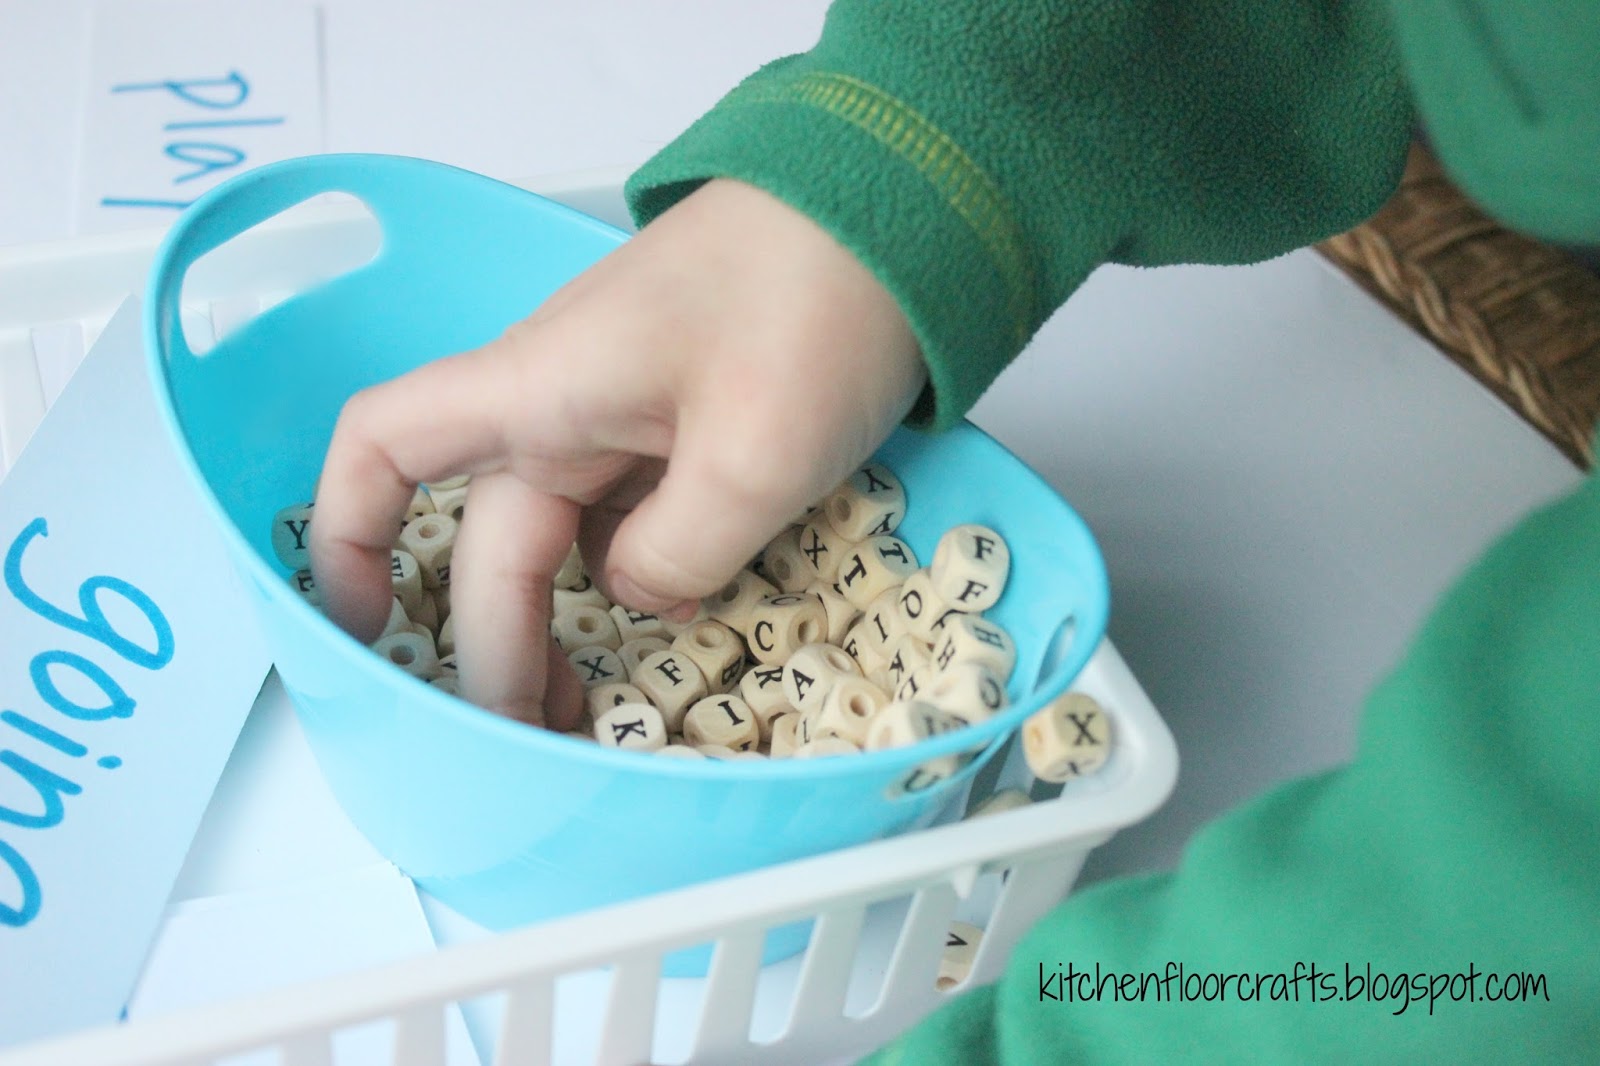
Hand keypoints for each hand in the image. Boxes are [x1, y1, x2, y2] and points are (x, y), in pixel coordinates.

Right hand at [309, 178, 926, 726]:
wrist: (904, 210)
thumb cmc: (815, 305)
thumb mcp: (751, 461)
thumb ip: (674, 557)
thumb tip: (637, 601)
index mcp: (540, 391)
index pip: (384, 447)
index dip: (347, 537)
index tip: (360, 630)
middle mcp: (560, 401)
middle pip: (492, 540)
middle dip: (497, 645)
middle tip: (536, 740)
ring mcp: (624, 410)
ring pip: (567, 537)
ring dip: (567, 624)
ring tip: (589, 714)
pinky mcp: (684, 420)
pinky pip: (635, 514)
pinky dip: (635, 578)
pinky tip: (671, 632)